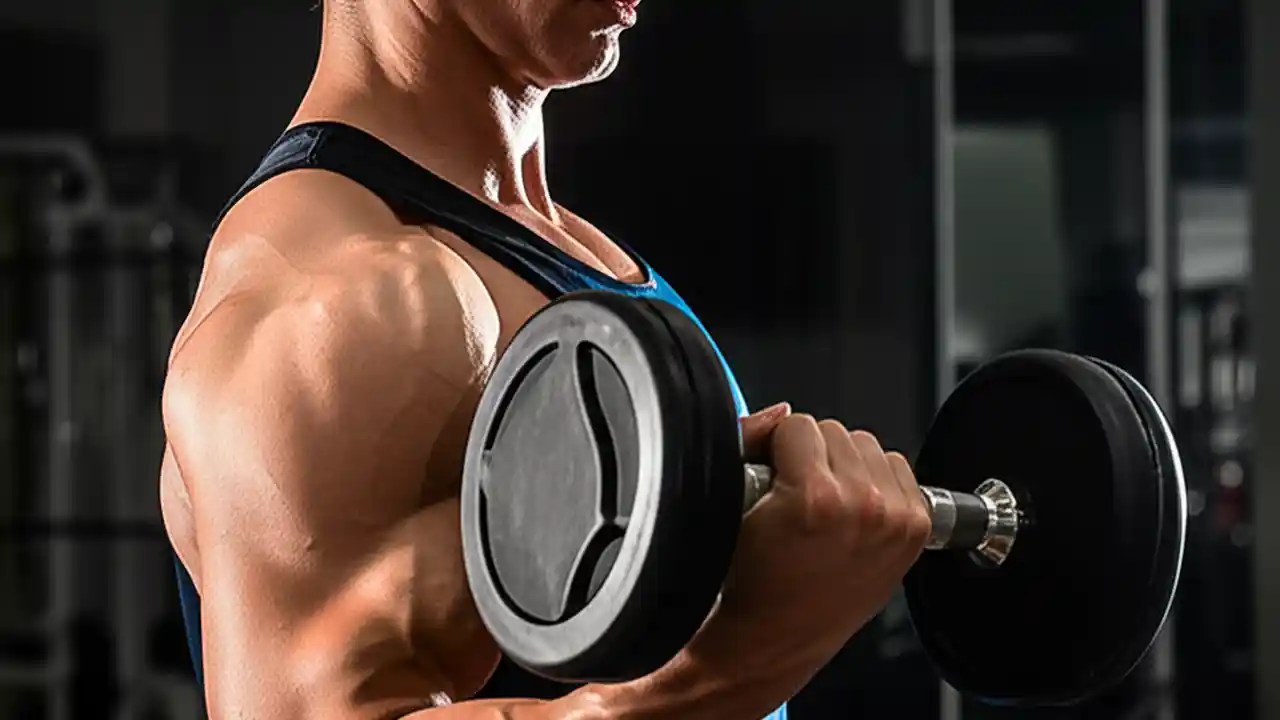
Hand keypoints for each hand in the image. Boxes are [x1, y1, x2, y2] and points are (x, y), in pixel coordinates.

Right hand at [681, 404, 931, 709]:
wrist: (775, 639)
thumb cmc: (752, 583)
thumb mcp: (735, 506)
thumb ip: (753, 443)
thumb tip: (779, 413)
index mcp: (817, 497)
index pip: (797, 425)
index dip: (775, 447)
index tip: (771, 474)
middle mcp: (864, 506)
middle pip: (835, 431)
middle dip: (811, 456)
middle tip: (795, 494)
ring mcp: (894, 519)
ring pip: (868, 445)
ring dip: (845, 465)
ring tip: (825, 503)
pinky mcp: (914, 529)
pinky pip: (898, 469)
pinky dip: (876, 481)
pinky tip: (853, 509)